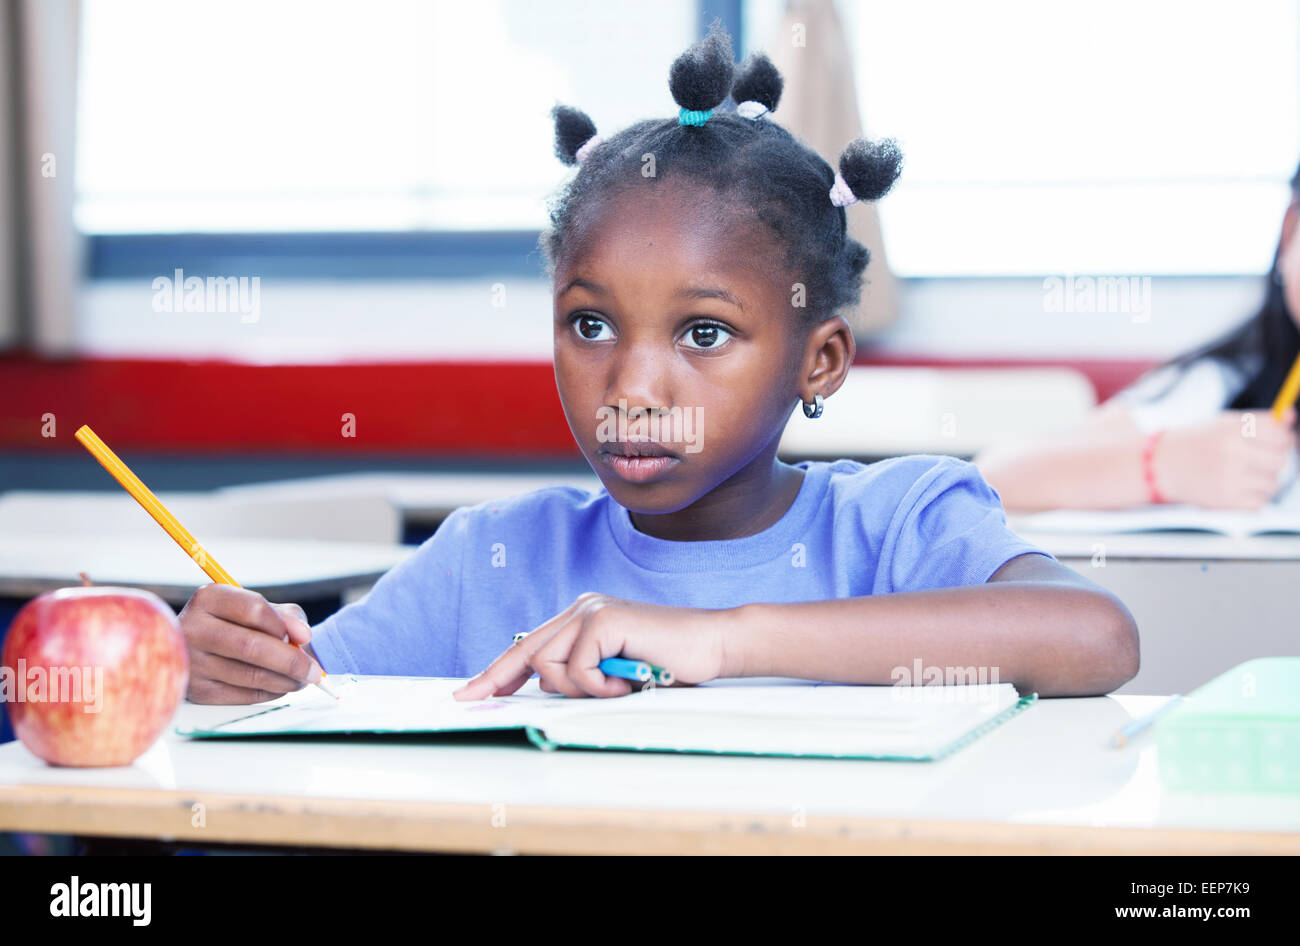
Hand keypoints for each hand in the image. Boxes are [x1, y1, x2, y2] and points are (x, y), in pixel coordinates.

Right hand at [178, 583, 322, 703]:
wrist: (191, 648)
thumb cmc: (232, 624)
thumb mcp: (252, 608)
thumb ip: (283, 615)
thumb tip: (304, 635)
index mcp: (209, 599)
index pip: (254, 610)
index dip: (285, 625)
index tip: (307, 637)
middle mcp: (193, 628)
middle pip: (252, 646)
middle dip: (291, 661)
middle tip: (314, 671)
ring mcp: (192, 662)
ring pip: (250, 675)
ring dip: (285, 681)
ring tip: (301, 680)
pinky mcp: (196, 691)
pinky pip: (242, 696)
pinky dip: (270, 693)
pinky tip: (280, 687)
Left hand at [452, 592, 733, 699]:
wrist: (713, 647)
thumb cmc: (670, 665)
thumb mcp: (615, 674)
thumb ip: (582, 675)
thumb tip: (541, 690)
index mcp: (582, 619)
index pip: (530, 648)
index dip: (497, 673)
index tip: (470, 694)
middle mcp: (581, 609)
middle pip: (526, 653)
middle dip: (504, 680)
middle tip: (487, 697)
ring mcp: (590, 610)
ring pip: (550, 666)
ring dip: (582, 690)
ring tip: (619, 686)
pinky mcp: (603, 619)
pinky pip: (578, 669)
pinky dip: (601, 686)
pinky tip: (628, 680)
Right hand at [1155, 407, 1296, 508]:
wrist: (1158, 466)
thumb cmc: (1196, 442)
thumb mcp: (1222, 424)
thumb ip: (1258, 421)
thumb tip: (1291, 417)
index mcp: (1232, 430)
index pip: (1280, 434)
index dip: (1282, 439)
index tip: (1274, 442)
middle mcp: (1232, 453)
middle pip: (1280, 460)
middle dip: (1275, 460)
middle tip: (1259, 460)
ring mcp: (1228, 478)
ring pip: (1273, 483)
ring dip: (1265, 481)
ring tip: (1246, 476)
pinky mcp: (1224, 501)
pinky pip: (1260, 503)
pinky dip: (1254, 498)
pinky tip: (1239, 489)